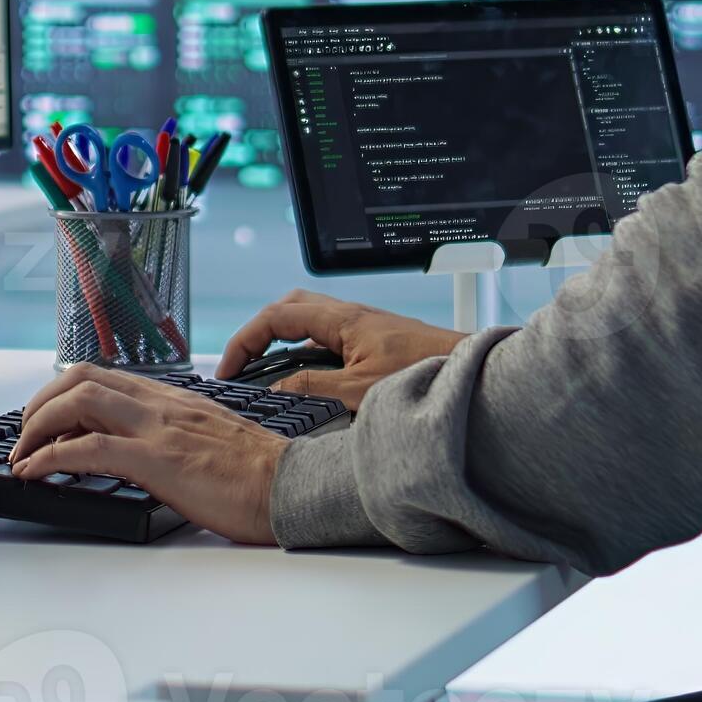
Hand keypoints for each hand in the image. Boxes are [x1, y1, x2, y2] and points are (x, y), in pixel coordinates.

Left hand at [5, 366, 285, 543]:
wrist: (293, 487)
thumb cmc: (261, 473)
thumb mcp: (212, 438)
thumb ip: (178, 432)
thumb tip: (148, 447)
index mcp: (174, 398)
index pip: (106, 377)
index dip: (66, 392)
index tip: (50, 418)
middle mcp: (161, 404)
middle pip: (81, 377)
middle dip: (41, 402)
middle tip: (25, 432)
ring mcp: (157, 428)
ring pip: (78, 401)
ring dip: (37, 425)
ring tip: (21, 452)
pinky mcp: (156, 460)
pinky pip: (87, 449)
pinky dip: (49, 457)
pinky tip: (33, 472)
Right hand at [217, 290, 467, 407]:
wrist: (472, 375)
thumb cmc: (429, 374)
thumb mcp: (360, 391)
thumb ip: (312, 389)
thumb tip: (275, 392)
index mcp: (342, 319)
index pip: (275, 317)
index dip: (245, 340)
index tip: (229, 367)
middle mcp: (351, 316)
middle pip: (288, 309)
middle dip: (259, 333)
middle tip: (242, 363)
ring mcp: (364, 328)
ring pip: (308, 323)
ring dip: (282, 342)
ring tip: (267, 373)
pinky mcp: (376, 343)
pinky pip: (328, 339)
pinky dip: (306, 354)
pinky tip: (308, 381)